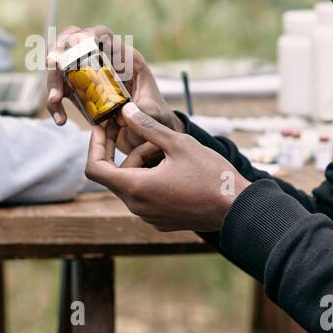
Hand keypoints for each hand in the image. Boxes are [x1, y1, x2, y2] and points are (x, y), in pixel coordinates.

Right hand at [46, 25, 182, 150]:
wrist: (148, 133)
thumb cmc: (154, 115)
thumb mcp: (154, 112)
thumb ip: (144, 110)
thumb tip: (125, 111)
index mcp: (123, 57)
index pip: (102, 35)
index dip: (88, 34)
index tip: (77, 43)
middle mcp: (101, 61)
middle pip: (73, 44)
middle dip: (60, 51)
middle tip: (53, 64)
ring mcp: (86, 75)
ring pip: (61, 67)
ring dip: (53, 81)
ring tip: (55, 100)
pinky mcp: (77, 92)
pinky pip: (59, 92)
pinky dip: (55, 104)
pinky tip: (60, 120)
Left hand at [85, 102, 249, 231]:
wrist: (237, 209)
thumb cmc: (211, 175)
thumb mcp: (178, 143)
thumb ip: (147, 126)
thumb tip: (125, 111)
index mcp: (136, 188)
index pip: (95, 168)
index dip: (95, 145)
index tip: (104, 128)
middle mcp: (137, 207)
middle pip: (117, 174)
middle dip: (131, 152)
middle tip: (155, 137)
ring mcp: (149, 217)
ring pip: (133, 184)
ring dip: (144, 164)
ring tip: (172, 153)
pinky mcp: (161, 221)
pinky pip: (146, 196)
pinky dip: (152, 179)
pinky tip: (177, 169)